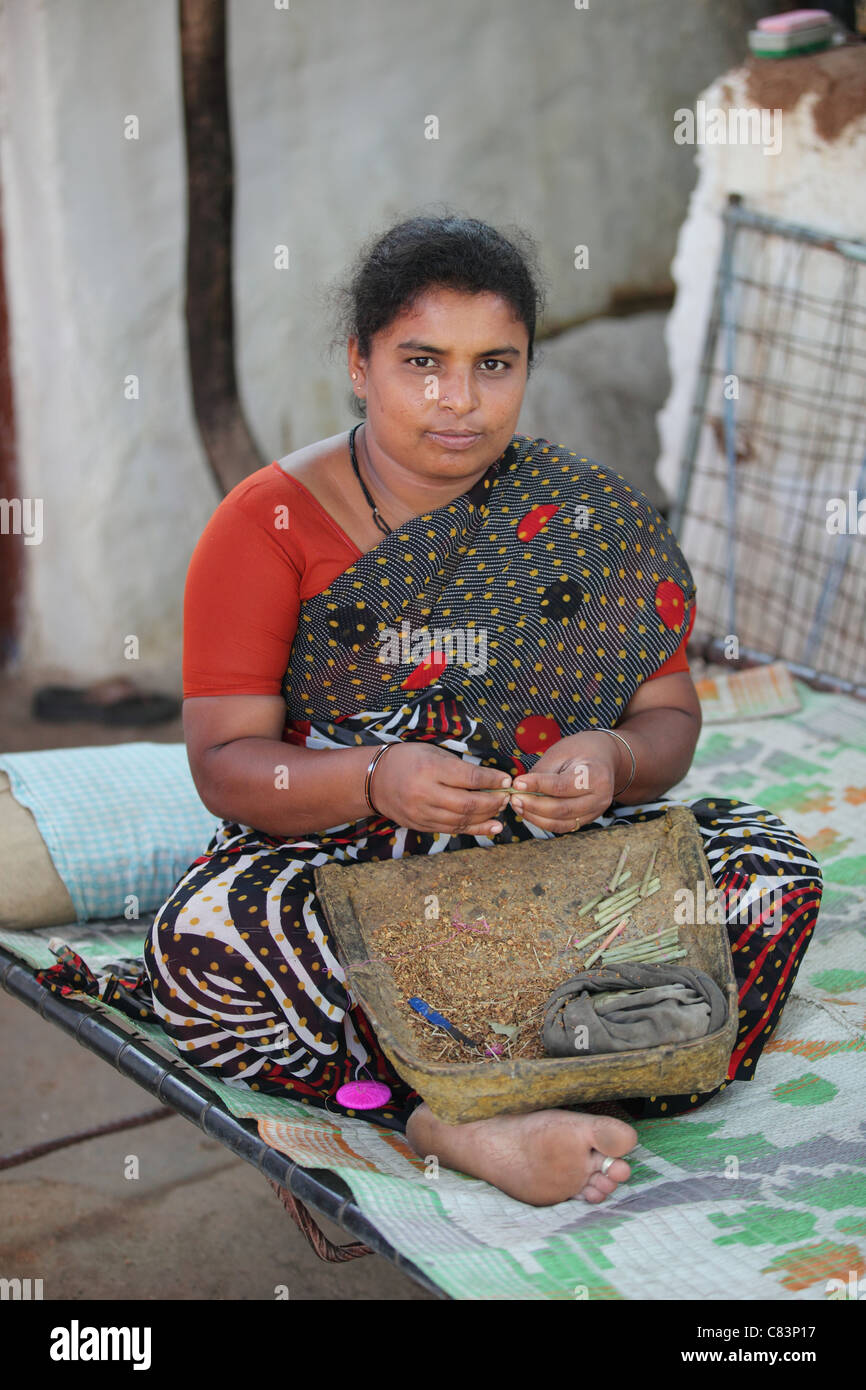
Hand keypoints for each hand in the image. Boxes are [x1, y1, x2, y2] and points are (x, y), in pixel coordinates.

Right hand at [368, 742, 512, 836]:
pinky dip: (475, 829)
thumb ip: (460, 767)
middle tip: (506, 798)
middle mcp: (425, 793)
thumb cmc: (408, 760)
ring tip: (500, 810)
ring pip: (462, 820)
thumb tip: (491, 780)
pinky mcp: (421, 825)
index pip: (469, 777)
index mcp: (430, 768)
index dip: (492, 780)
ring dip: (486, 816)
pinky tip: (492, 826)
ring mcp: (422, 812)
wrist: (374, 780)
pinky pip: (453, 830)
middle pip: (468, 803)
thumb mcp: (433, 753)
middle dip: (492, 802)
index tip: (506, 780)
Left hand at [507, 732, 618, 834]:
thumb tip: (520, 789)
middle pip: (562, 809)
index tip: (517, 783)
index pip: (561, 786)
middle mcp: (600, 797)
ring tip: (518, 805)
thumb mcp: (561, 753)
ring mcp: (596, 811)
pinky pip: (563, 826)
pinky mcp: (589, 819)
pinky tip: (529, 812)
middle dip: (533, 805)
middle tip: (513, 798)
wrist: (603, 757)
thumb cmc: (580, 750)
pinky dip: (544, 822)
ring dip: (535, 817)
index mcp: (595, 775)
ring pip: (561, 822)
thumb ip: (542, 773)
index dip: (537, 786)